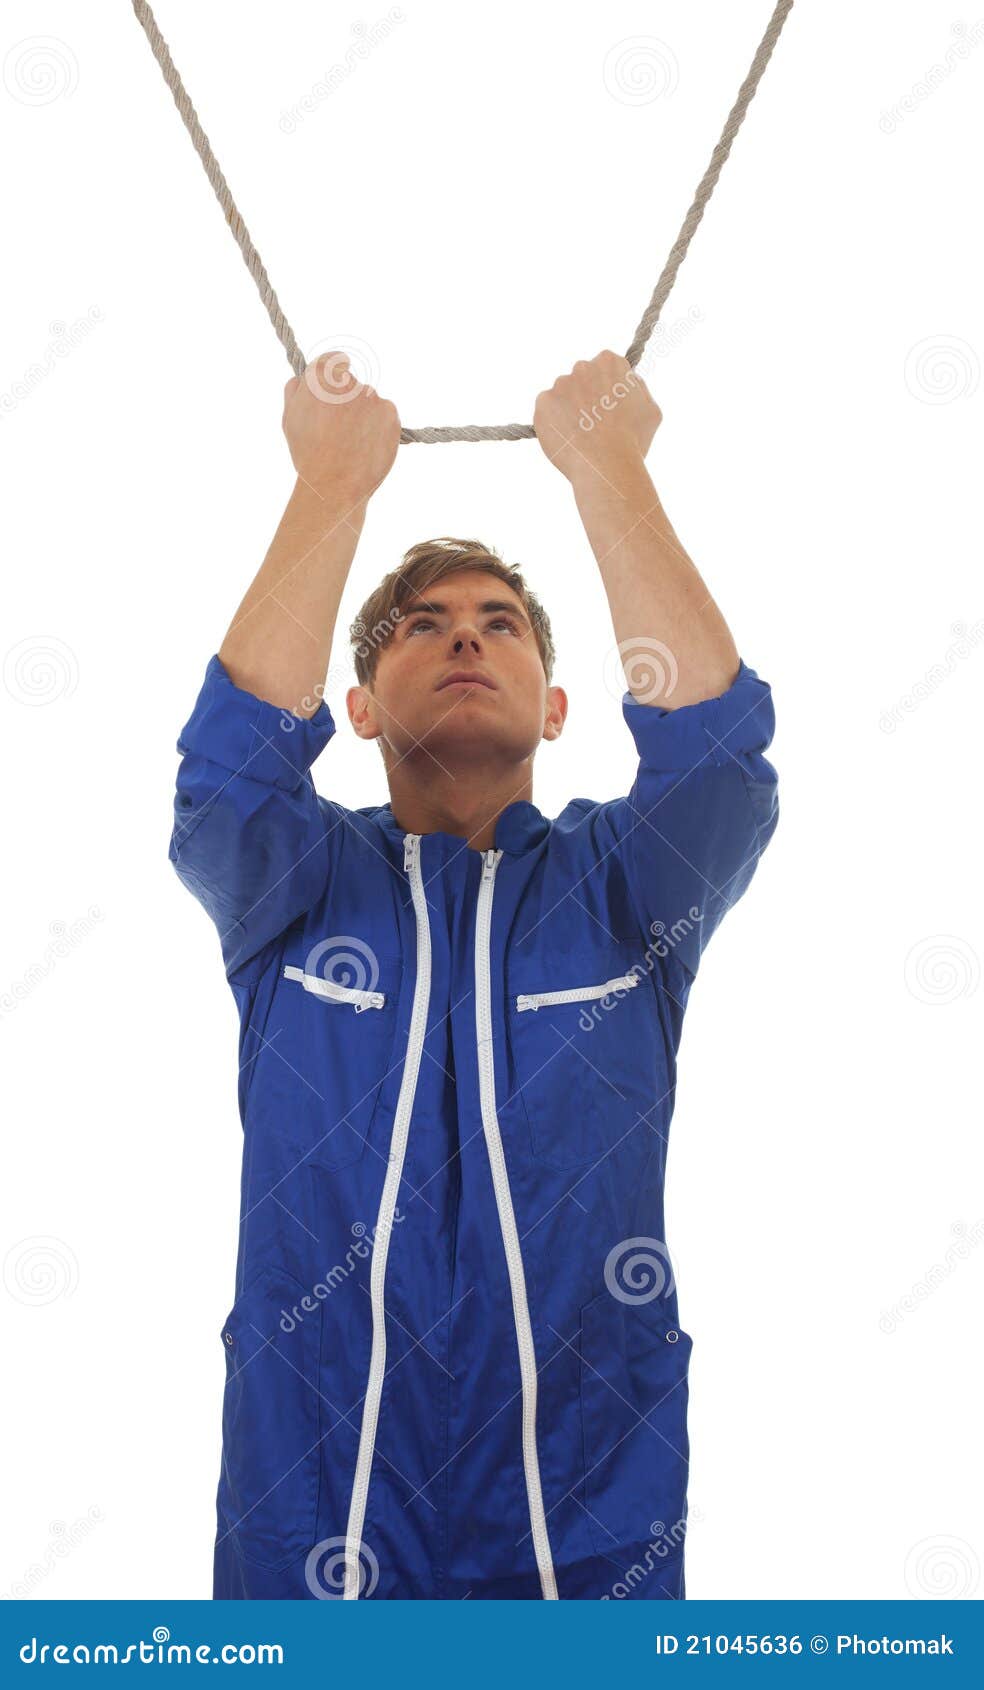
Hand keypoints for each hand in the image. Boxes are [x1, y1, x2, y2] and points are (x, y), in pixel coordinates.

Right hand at [282, 351, 400, 503]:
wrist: (335, 485)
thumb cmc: (309, 455)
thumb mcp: (289, 419)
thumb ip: (295, 390)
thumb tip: (303, 378)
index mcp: (319, 378)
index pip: (333, 359)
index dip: (335, 370)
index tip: (339, 377)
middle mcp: (347, 381)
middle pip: (351, 384)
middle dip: (347, 400)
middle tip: (340, 427)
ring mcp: (372, 397)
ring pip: (369, 401)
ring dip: (364, 414)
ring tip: (352, 442)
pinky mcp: (390, 413)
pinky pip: (386, 414)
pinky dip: (380, 426)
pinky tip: (367, 444)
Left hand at [533, 350, 660, 485]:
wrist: (605, 465)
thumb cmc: (632, 441)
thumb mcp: (650, 409)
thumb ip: (637, 388)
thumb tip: (628, 381)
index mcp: (610, 362)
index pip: (603, 367)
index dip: (606, 389)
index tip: (608, 406)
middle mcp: (583, 366)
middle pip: (581, 379)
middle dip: (585, 396)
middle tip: (594, 423)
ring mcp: (560, 383)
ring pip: (562, 396)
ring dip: (568, 411)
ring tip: (581, 436)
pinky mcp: (543, 402)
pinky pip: (546, 411)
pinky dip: (553, 423)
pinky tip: (567, 438)